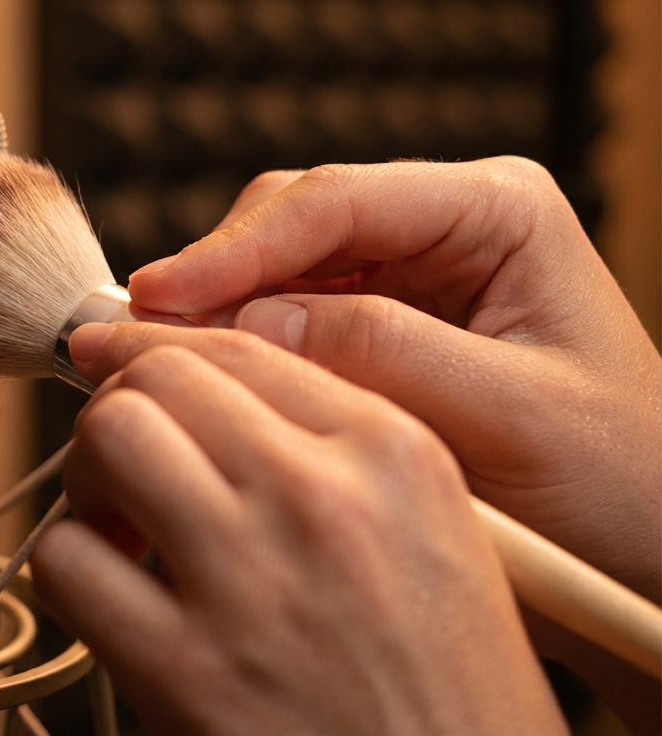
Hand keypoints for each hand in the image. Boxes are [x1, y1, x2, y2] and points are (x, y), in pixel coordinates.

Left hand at [32, 326, 565, 734]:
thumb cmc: (450, 696)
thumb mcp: (440, 540)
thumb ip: (337, 456)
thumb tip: (215, 404)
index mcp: (393, 457)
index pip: (241, 345)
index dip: (160, 348)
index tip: (122, 365)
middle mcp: (320, 499)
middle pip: (160, 376)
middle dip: (120, 409)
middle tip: (127, 468)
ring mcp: (248, 579)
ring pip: (109, 439)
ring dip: (88, 477)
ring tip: (118, 527)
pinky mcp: (184, 669)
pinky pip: (69, 561)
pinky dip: (70, 569)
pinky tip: (111, 599)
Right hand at [127, 158, 661, 604]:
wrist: (648, 546)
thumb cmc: (620, 480)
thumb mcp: (510, 417)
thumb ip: (382, 357)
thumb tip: (246, 325)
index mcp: (496, 211)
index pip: (336, 200)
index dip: (236, 246)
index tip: (160, 294)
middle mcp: (442, 230)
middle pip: (289, 223)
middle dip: (213, 278)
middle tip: (136, 339)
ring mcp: (404, 279)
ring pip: (274, 271)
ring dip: (216, 317)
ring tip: (156, 368)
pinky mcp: (376, 331)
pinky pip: (284, 323)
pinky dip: (239, 353)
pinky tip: (206, 386)